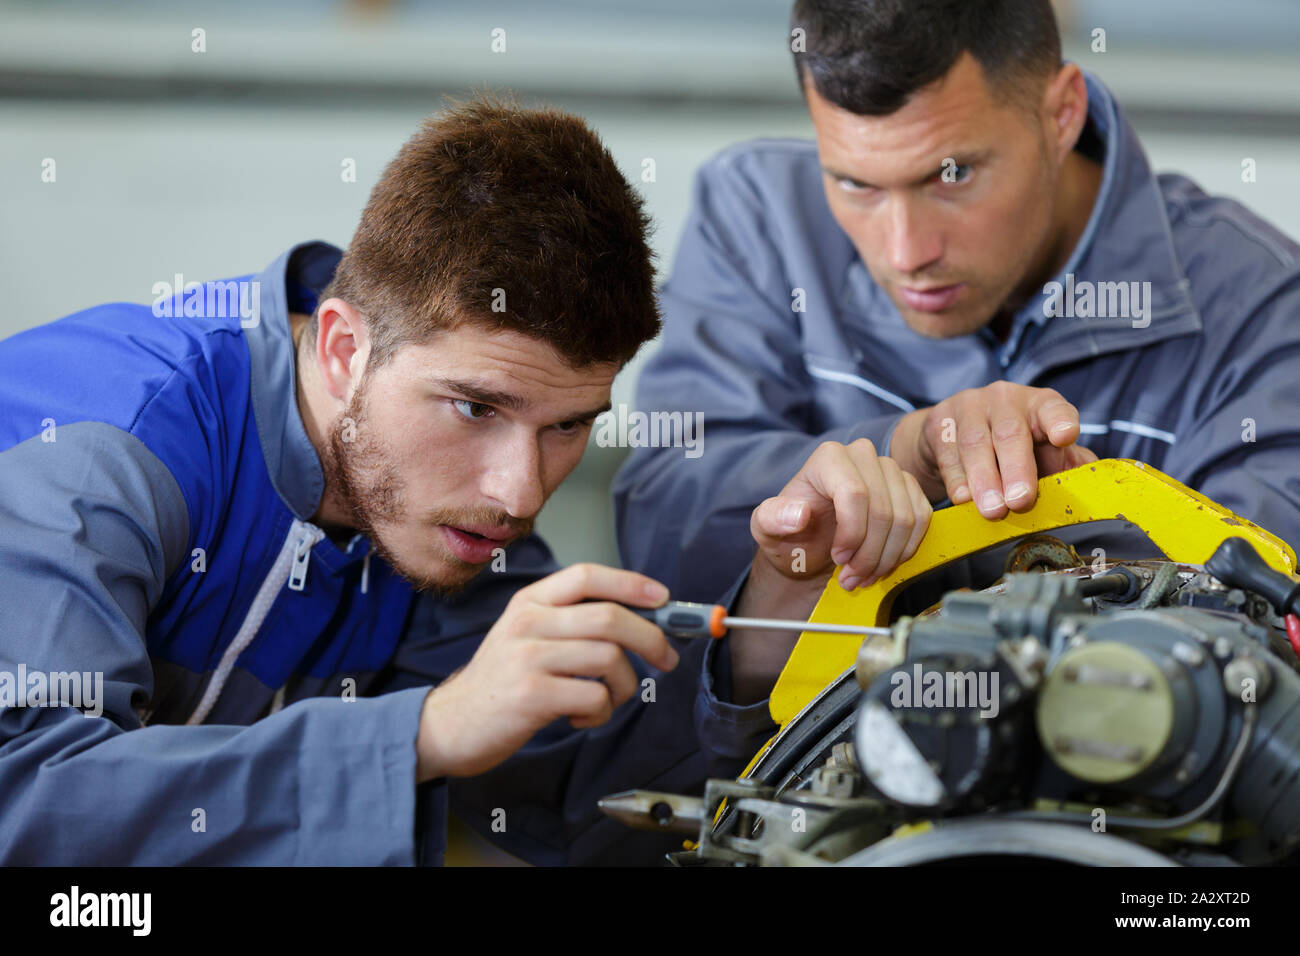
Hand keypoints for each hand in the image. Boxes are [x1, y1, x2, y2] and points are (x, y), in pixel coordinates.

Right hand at [415, 564, 677, 780]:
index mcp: (529, 601)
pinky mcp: (531, 695)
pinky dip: (601, 713)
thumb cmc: (502, 682)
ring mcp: (527, 657)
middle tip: (666, 660)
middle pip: (610, 617)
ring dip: (624, 686)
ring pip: (609, 659)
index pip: (586, 575)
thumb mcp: (526, 635)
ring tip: (607, 699)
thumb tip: (641, 619)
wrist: (451, 724)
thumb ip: (571, 621)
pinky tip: (581, 718)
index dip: (631, 583)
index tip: (663, 598)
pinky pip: (595, 697)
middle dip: (651, 639)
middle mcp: (527, 622)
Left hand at [749, 439, 930, 591]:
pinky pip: (922, 519)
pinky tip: (882, 564)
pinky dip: (903, 550)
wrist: (810, 545)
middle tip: (850, 577)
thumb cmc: (791, 534)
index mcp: (828, 457)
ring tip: (863, 575)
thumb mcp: (766, 529)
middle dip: (869, 554)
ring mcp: (889, 469)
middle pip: (883, 509)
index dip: (851, 533)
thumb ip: (773, 518)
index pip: (854, 494)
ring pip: (906, 518)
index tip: (837, 558)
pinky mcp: (909, 488)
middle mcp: (861, 454)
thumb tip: (799, 513)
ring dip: (886, 557)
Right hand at [891, 382, 1097, 517]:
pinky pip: (947, 453)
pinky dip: (956, 480)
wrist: (951, 434)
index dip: (1061, 420)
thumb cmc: (1008, 447)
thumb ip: (1066, 466)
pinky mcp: (939, 422)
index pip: (1054, 409)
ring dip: (984, 481)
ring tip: (993, 510)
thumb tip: (1091, 485)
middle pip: (1011, 432)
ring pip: (975, 444)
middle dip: (1016, 469)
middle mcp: (1005, 399)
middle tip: (1020, 501)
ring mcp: (969, 407)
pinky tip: (964, 500)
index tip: (1065, 436)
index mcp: (1039, 405)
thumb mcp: (1041, 451)